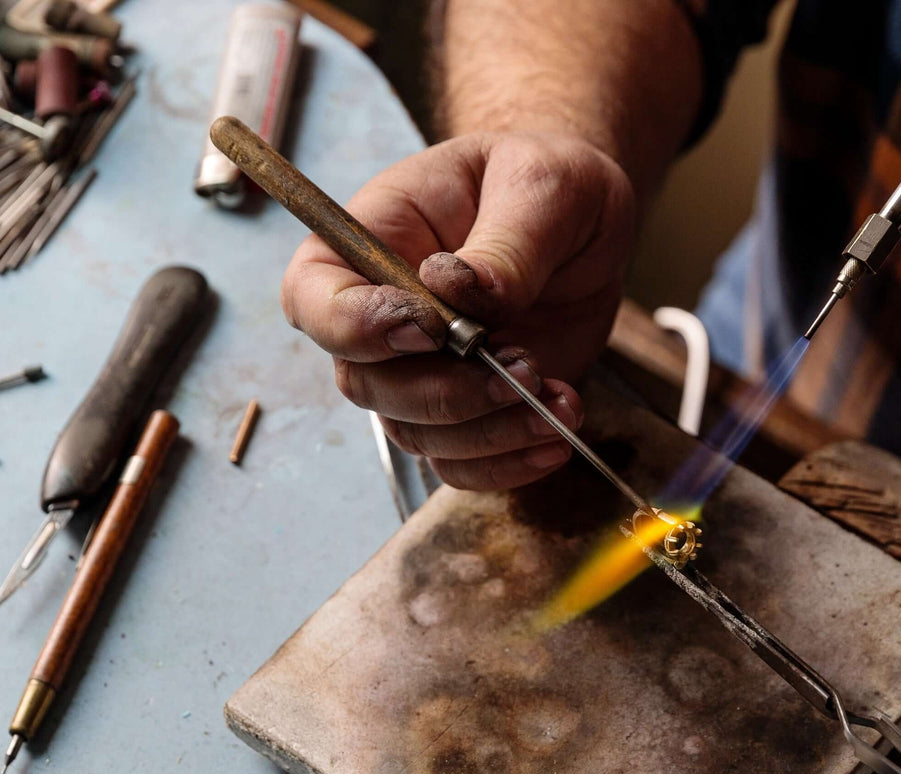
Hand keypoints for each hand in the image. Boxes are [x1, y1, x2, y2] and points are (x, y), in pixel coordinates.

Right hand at [280, 131, 636, 488]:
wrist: (585, 224)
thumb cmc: (545, 183)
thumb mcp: (541, 185)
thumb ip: (504, 241)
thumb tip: (458, 288)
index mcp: (370, 242)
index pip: (315, 298)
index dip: (355, 325)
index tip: (428, 328)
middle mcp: (380, 318)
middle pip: (366, 383)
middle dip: (445, 392)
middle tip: (522, 366)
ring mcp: (422, 371)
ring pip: (417, 433)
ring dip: (490, 432)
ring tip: (558, 401)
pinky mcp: (469, 409)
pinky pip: (462, 462)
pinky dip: (509, 463)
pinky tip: (558, 429)